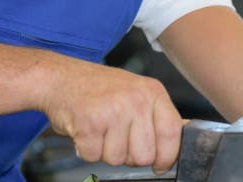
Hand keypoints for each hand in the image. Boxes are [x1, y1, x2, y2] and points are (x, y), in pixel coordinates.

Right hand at [40, 61, 181, 174]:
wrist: (60, 78)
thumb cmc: (98, 88)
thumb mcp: (136, 92)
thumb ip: (157, 115)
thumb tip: (182, 137)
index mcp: (152, 91)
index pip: (173, 132)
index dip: (167, 155)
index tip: (160, 164)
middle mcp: (136, 99)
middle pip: (145, 155)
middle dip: (129, 155)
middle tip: (116, 137)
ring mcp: (113, 110)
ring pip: (118, 159)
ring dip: (105, 151)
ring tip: (100, 129)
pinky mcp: (90, 122)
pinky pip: (94, 156)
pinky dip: (86, 150)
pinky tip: (85, 129)